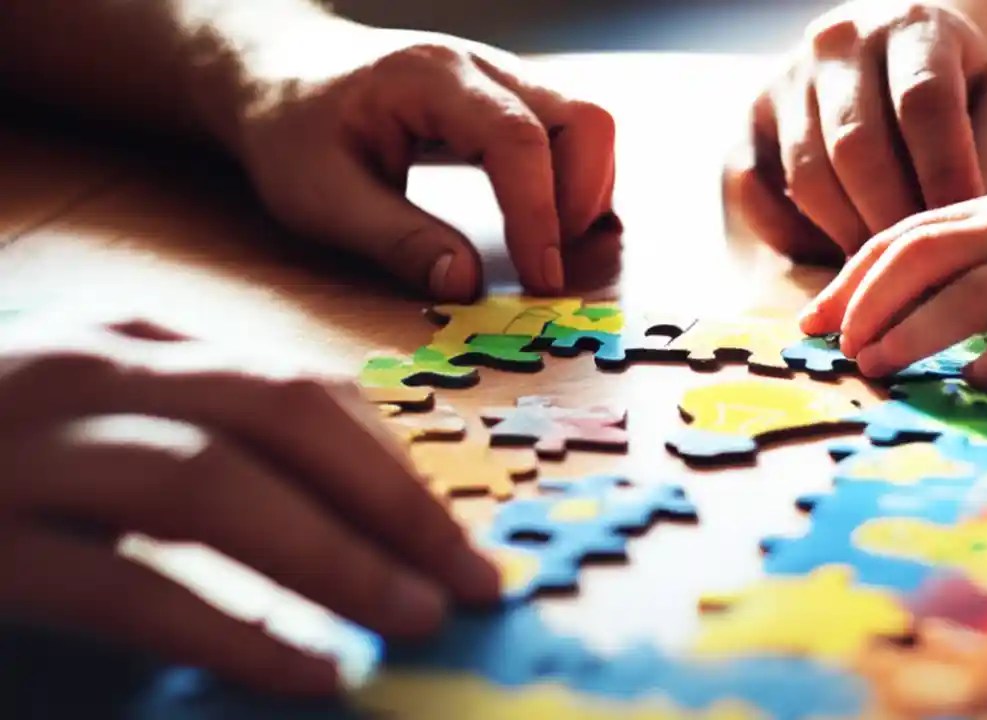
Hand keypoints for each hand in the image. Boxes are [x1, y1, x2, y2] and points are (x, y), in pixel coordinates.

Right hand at [0, 318, 497, 694]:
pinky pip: (132, 583)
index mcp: (131, 338)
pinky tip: (311, 670)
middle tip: (472, 578)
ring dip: (334, 556)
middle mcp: (84, 372)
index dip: (391, 462)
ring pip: (213, 485)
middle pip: (278, 415)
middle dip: (393, 500)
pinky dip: (237, 628)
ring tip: (415, 619)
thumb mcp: (115, 432)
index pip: (297, 386)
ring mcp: (25, 449)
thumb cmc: (0, 465)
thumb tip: (359, 517)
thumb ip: (213, 446)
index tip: (452, 531)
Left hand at [228, 26, 615, 300]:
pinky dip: (571, 183)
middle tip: (543, 262)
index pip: (517, 140)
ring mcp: (501, 78)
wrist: (277, 72)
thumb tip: (466, 286)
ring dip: (582, 193)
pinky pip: (569, 135)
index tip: (541, 281)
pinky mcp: (508, 100)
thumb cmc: (292, 129)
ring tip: (539, 246)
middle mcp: (482, 66)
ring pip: (587, 127)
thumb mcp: (323, 196)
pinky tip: (538, 222)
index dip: (539, 216)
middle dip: (579, 200)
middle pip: (582, 120)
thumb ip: (396, 242)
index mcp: (431, 77)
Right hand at [725, 2, 986, 263]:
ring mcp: (784, 80)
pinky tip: (827, 251)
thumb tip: (963, 223)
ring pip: (809, 175)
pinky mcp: (750, 120)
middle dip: (890, 216)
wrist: (884, 52)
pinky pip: (753, 187)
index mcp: (909, 26)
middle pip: (857, 144)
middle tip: (916, 266)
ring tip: (881, 265)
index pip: (922, 101)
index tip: (957, 228)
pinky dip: (787, 231)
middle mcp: (838, 42)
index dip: (943, 171)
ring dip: (846, 231)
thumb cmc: (949, 91)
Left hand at [798, 191, 986, 385]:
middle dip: (873, 301)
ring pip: (973, 295)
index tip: (814, 322)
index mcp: (985, 213)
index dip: (851, 279)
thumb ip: (948, 257)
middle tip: (842, 346)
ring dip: (916, 332)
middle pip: (925, 256)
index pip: (902, 237)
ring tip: (879, 365)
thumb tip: (864, 305)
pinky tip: (970, 380)